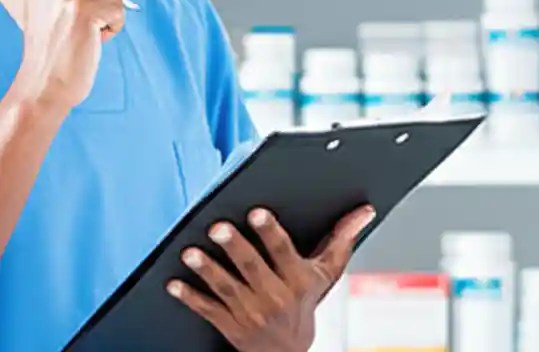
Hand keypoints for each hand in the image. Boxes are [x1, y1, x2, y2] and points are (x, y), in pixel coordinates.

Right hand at [10, 0, 124, 112]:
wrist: (43, 85)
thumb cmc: (53, 50)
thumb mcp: (49, 4)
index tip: (81, 5)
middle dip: (105, 0)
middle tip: (81, 25)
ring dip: (109, 15)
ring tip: (85, 34)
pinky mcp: (83, 9)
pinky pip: (119, 10)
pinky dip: (112, 29)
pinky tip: (90, 42)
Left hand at [167, 205, 375, 351]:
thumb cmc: (304, 303)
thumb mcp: (326, 274)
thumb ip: (342, 239)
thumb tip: (364, 210)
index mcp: (298, 280)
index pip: (283, 252)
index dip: (269, 232)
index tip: (257, 213)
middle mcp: (275, 298)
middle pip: (252, 268)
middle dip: (235, 248)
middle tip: (217, 227)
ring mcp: (251, 314)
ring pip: (227, 288)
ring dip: (207, 270)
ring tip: (190, 253)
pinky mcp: (231, 327)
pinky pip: (208, 310)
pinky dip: (190, 298)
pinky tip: (174, 283)